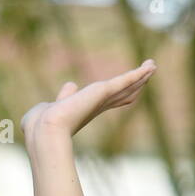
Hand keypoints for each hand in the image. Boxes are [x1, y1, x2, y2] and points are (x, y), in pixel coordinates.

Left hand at [20, 59, 155, 148]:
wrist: (44, 129)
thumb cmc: (42, 124)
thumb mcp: (54, 106)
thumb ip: (65, 96)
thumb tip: (71, 85)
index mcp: (85, 110)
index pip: (107, 101)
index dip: (119, 94)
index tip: (130, 89)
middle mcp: (97, 107)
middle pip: (122, 93)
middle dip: (135, 83)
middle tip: (148, 74)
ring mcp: (101, 100)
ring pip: (126, 86)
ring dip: (140, 75)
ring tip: (153, 65)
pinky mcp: (103, 91)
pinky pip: (125, 80)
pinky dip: (137, 73)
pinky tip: (149, 65)